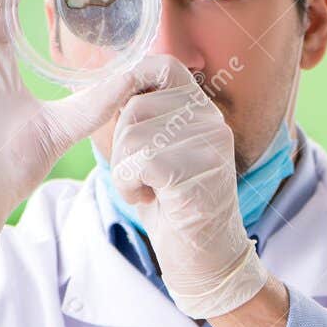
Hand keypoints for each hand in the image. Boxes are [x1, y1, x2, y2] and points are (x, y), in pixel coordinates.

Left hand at [107, 56, 269, 319]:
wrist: (205, 259)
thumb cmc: (175, 206)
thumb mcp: (163, 153)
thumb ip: (148, 118)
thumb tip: (114, 83)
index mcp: (202, 110)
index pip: (163, 66)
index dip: (133, 82)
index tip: (126, 116)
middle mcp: (212, 121)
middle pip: (134, 107)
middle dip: (121, 146)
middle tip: (144, 176)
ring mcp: (210, 146)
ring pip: (133, 136)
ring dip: (124, 171)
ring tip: (150, 190)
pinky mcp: (199, 175)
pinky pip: (139, 164)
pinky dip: (130, 187)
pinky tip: (151, 200)